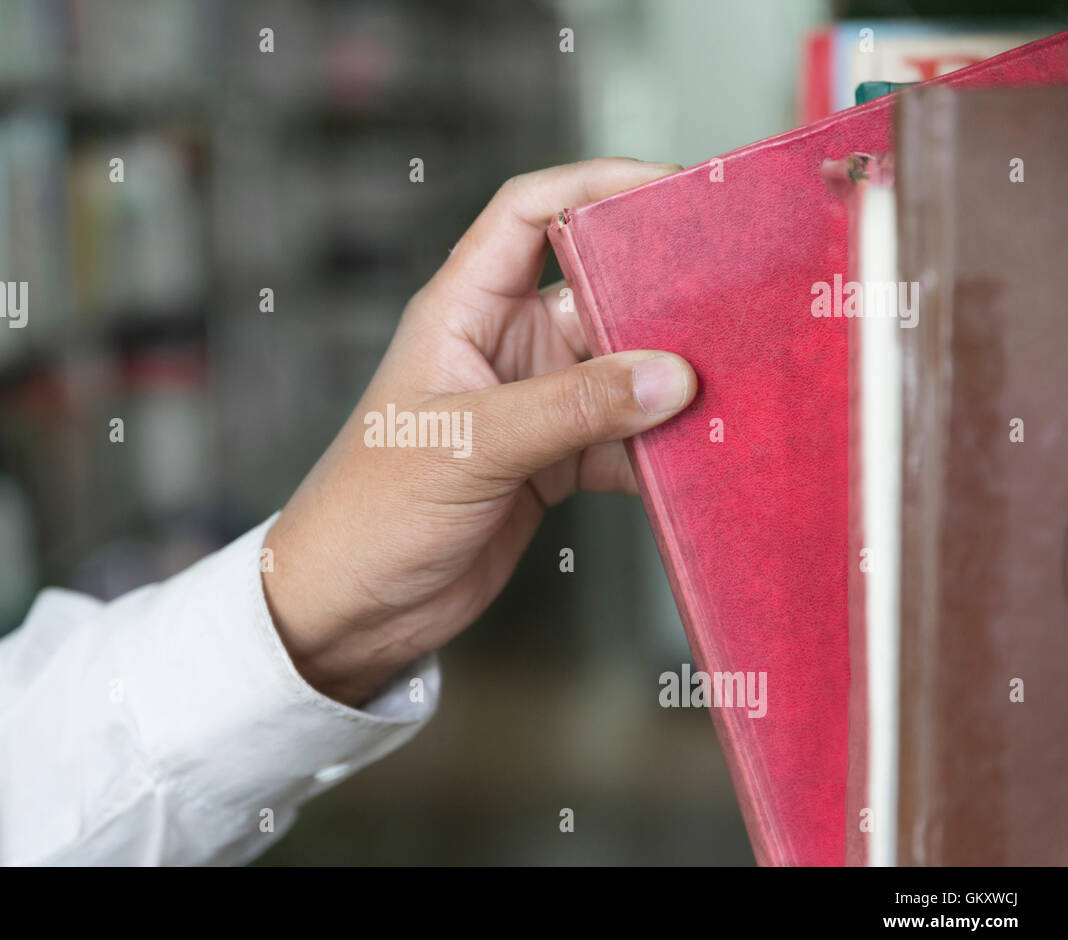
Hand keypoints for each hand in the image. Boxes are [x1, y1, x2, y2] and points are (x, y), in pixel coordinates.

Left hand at [262, 159, 697, 705]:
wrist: (348, 609)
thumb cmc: (368, 513)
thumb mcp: (469, 446)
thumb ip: (571, 409)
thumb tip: (671, 376)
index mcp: (461, 312)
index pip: (529, 212)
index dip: (596, 186)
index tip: (670, 189)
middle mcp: (501, 348)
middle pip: (596, 291)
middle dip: (661, 294)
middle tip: (734, 297)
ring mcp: (530, 407)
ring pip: (620, 372)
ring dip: (669, 382)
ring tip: (736, 383)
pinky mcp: (550, 465)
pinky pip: (621, 440)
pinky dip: (658, 449)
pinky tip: (696, 455)